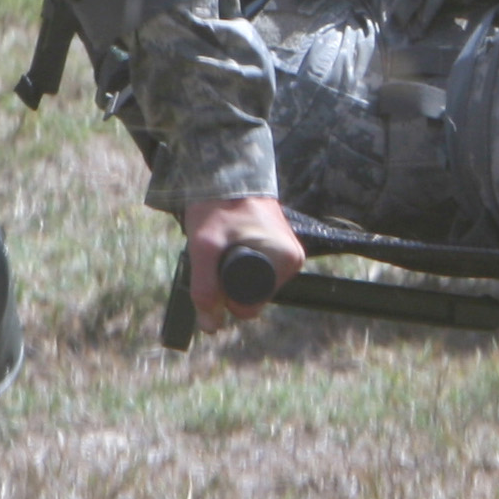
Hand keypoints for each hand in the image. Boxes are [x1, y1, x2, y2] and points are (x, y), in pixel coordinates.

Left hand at [182, 195, 304, 331]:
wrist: (226, 171)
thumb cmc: (218, 205)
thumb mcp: (205, 247)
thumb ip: (205, 289)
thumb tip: (212, 327)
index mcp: (286, 261)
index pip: (250, 306)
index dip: (225, 297)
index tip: (214, 267)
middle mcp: (294, 260)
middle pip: (252, 297)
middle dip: (229, 284)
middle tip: (218, 254)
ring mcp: (288, 253)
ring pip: (252, 285)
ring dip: (232, 274)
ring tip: (225, 245)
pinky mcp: (280, 248)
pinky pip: (256, 271)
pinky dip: (239, 264)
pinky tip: (231, 245)